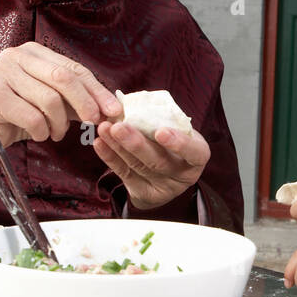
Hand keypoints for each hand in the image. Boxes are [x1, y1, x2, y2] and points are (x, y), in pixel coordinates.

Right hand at [0, 42, 119, 145]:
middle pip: (63, 78)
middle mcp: (16, 56)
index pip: (74, 68)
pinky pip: (32, 117)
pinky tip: (39, 135)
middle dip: (85, 103)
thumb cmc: (22, 115)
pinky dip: (42, 131)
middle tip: (95, 122)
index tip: (115, 109)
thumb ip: (79, 101)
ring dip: (59, 123)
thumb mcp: (55, 104)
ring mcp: (2, 73)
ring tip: (56, 133)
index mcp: (35, 52)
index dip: (97, 90)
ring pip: (49, 99)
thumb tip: (114, 108)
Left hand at [93, 121, 209, 210]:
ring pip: (138, 167)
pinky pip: (124, 174)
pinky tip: (100, 143)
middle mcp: (183, 176)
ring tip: (104, 128)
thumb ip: (166, 121)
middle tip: (118, 126)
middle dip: (136, 144)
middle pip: (159, 162)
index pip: (194, 153)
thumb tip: (137, 103)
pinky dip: (110, 157)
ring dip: (118, 146)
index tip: (160, 131)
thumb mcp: (180, 131)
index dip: (179, 144)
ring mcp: (163, 187)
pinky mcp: (143, 192)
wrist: (169, 172)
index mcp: (197, 158)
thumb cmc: (175, 142)